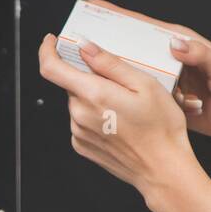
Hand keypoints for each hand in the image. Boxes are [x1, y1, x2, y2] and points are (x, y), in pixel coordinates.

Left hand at [37, 32, 197, 200]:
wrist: (163, 170)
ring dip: (93, 96)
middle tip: (118, 82)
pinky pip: (81, 120)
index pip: (51, 68)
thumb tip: (85, 47)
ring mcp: (79, 132)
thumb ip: (110, 63)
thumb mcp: (144, 84)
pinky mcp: (82, 146)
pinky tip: (118, 121)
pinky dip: (94, 114)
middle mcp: (79, 114)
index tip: (52, 41)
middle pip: (70, 83)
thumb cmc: (160, 127)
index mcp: (93, 94)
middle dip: (87, 76)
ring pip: (77, 101)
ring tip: (124, 105)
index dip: (46, 50)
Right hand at [83, 0, 210, 144]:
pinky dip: (127, 96)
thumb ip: (202, 54)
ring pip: (130, 72)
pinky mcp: (162, 101)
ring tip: (83, 68)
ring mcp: (163, 80)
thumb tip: (176, 43)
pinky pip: (139, 95)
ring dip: (111, 71)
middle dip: (105, 42)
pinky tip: (108, 97)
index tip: (93, 6)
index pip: (143, 25)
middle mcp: (167, 58)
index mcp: (180, 42)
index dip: (118, 15)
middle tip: (77, 39)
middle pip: (130, 46)